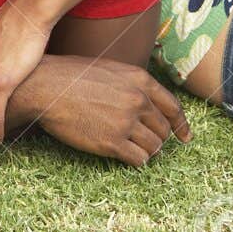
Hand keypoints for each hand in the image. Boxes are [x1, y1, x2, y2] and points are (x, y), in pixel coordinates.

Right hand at [12, 55, 191, 166]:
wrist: (47, 87)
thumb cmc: (72, 76)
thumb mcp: (110, 70)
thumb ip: (131, 84)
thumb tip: (145, 102)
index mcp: (140, 80)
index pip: (172, 107)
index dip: (181, 125)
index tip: (185, 137)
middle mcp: (138, 100)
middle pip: (163, 129)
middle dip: (158, 139)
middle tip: (149, 144)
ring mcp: (126, 122)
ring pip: (154, 147)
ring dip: (147, 151)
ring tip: (135, 150)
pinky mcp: (112, 142)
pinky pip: (139, 159)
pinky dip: (136, 161)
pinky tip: (126, 157)